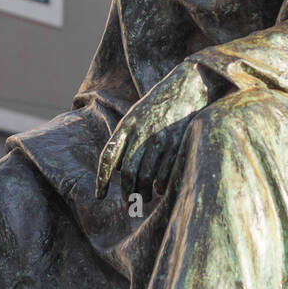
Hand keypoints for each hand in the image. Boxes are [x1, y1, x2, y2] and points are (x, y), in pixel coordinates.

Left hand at [95, 60, 213, 202]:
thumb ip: (124, 138)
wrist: (188, 85)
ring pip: (145, 176)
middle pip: (127, 172)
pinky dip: (160, 185)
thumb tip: (116, 168)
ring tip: (144, 198)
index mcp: (127, 125)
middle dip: (127, 191)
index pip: (108, 157)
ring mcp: (160, 140)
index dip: (101, 179)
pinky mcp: (176, 145)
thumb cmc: (159, 104)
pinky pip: (164, 173)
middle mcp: (141, 133)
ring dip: (143, 192)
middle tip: (129, 203)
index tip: (99, 196)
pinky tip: (159, 189)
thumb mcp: (136, 115)